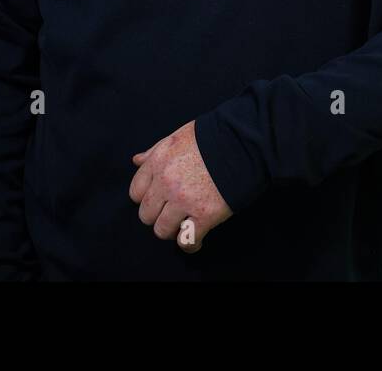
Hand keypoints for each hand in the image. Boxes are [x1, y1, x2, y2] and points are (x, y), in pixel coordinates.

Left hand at [130, 120, 231, 252]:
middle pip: (147, 215)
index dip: (147, 198)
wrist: (245, 142)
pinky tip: (196, 242)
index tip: (159, 200)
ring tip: (184, 226)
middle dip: (158, 215)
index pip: (136, 192)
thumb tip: (136, 160)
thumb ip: (155, 150)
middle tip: (173, 213)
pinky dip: (190, 245)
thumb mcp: (179, 135)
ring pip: (162, 230)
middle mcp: (166, 182)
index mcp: (159, 161)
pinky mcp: (204, 214)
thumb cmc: (213, 136)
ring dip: (173, 231)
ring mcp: (184, 200)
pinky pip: (187, 241)